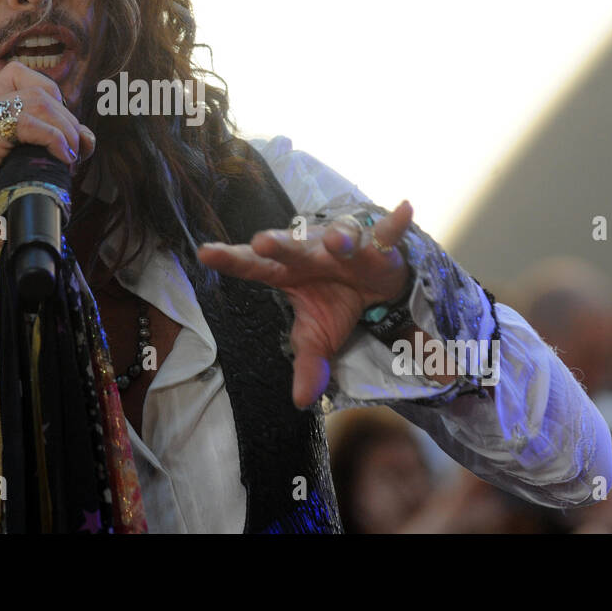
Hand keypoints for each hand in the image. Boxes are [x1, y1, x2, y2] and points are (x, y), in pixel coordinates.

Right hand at [0, 60, 95, 306]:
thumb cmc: (9, 203)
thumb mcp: (33, 160)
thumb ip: (54, 138)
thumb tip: (86, 134)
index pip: (19, 74)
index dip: (51, 95)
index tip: (64, 132)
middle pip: (32, 87)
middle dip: (64, 116)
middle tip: (75, 149)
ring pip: (33, 101)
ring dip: (63, 128)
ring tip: (70, 156)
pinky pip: (25, 122)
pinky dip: (52, 138)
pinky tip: (62, 158)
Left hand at [196, 200, 413, 408]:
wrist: (369, 285)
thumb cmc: (332, 303)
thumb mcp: (318, 337)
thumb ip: (307, 364)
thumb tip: (301, 400)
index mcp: (287, 273)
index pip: (253, 266)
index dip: (230, 259)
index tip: (205, 253)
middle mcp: (311, 252)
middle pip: (291, 247)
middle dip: (278, 244)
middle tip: (261, 243)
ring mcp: (344, 245)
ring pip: (339, 237)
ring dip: (340, 238)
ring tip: (338, 243)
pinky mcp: (377, 245)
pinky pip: (387, 233)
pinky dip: (395, 224)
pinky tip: (405, 209)